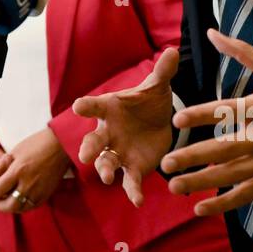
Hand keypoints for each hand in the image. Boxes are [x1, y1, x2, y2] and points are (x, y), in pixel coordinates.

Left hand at [0, 127, 71, 213]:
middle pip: (8, 206)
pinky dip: (23, 206)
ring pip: (20, 209)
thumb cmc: (37, 144)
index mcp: (18, 171)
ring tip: (8, 200)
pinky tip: (21, 199)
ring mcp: (38, 191)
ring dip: (11, 207)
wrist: (60, 146)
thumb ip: (4, 167)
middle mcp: (28, 184)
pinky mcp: (47, 194)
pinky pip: (32, 206)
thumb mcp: (16, 152)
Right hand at [73, 47, 179, 206]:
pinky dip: (132, 191)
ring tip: (107, 177)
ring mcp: (117, 152)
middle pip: (93, 140)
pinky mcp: (132, 167)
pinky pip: (129, 181)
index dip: (86, 106)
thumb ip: (163, 71)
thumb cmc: (148, 101)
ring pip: (106, 163)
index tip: (78, 106)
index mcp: (110, 108)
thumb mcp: (157, 86)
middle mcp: (108, 132)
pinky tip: (138, 201)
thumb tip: (174, 51)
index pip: (94, 105)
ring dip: (105, 170)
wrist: (157, 122)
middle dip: (88, 148)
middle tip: (84, 155)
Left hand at [161, 29, 252, 215]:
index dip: (201, 115)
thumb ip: (240, 52)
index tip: (178, 120)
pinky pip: (246, 194)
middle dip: (192, 157)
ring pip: (231, 176)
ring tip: (174, 186)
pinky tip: (200, 207)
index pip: (227, 111)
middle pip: (224, 149)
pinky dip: (223, 203)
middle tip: (166, 162)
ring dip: (201, 182)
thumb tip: (212, 33)